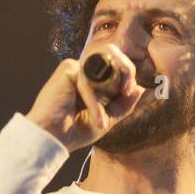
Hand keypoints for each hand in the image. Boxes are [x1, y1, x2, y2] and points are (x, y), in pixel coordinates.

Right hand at [25, 45, 144, 151]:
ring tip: (101, 122)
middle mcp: (84, 71)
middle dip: (126, 69)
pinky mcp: (67, 69)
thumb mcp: (108, 118)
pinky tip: (93, 117)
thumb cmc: (76, 131)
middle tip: (127, 89)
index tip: (131, 91)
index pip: (116, 66)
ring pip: (103, 70)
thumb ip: (124, 104)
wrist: (54, 138)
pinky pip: (89, 81)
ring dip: (105, 97)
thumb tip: (140, 88)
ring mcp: (75, 68)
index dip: (127, 73)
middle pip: (111, 55)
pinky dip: (93, 101)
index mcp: (94, 80)